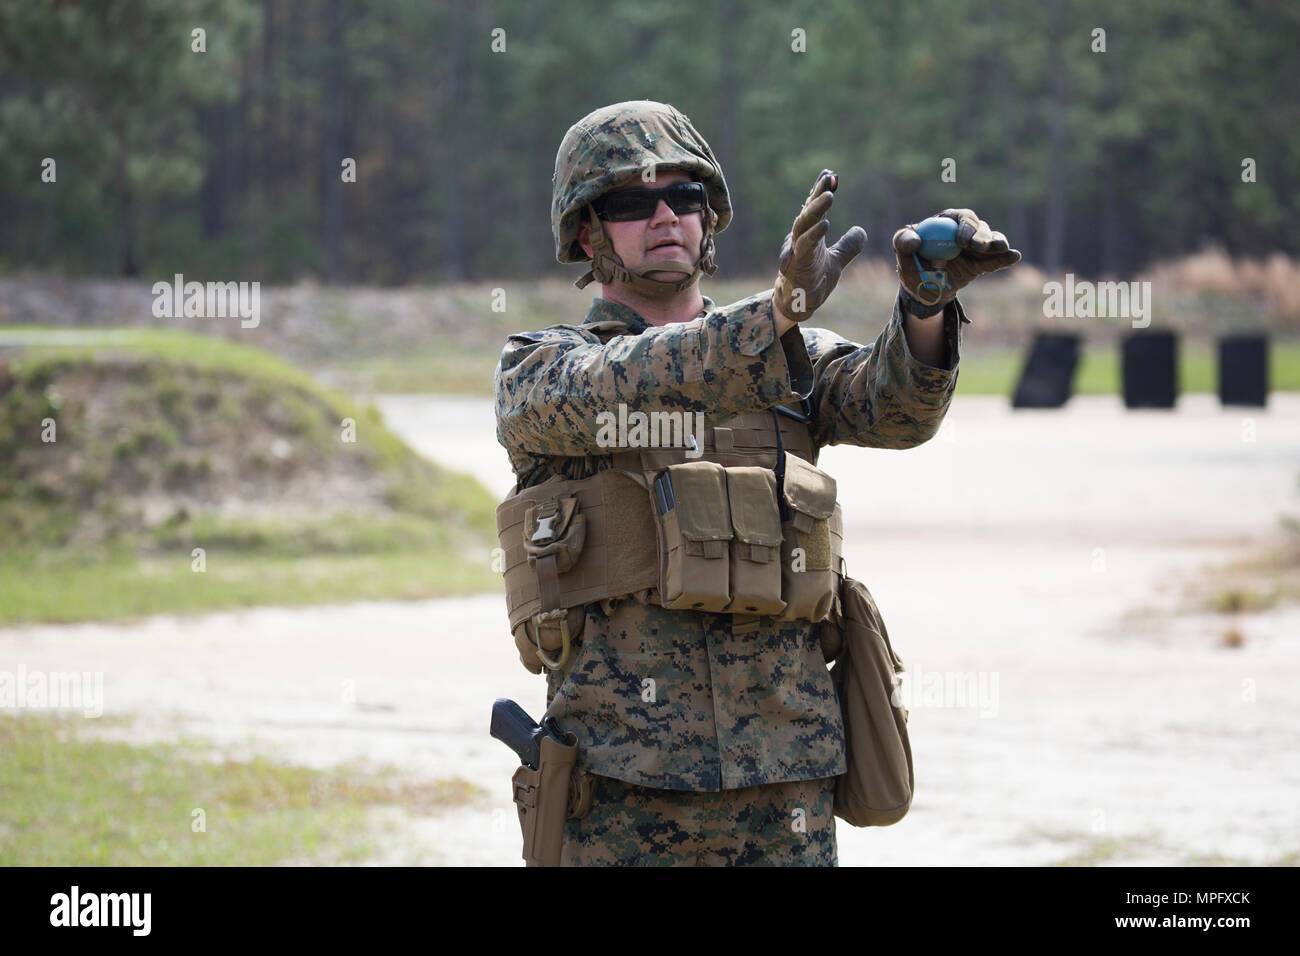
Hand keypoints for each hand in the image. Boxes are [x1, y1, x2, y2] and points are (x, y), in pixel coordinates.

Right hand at [774, 169, 866, 320]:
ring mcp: (795, 251)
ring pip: (803, 225)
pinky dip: (814, 234)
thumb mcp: (837, 261)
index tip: (831, 175)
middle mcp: (799, 238)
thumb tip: (861, 231)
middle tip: (830, 179)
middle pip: (807, 211)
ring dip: (816, 210)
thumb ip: (848, 245)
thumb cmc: (813, 280)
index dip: (821, 192)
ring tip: (829, 196)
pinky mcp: (796, 265)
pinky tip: (825, 224)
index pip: (814, 209)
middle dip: (818, 194)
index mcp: (808, 234)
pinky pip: (804, 246)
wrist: (800, 304)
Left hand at [892, 208, 1020, 307]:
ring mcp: (976, 246)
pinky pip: (994, 260)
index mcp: (946, 223)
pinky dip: (1004, 258)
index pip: (959, 217)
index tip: (962, 240)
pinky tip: (1013, 257)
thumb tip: (914, 240)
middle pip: (978, 227)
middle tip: (978, 247)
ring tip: (1001, 248)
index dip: (964, 226)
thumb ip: (903, 243)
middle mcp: (964, 231)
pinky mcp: (982, 262)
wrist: (923, 289)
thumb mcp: (902, 255)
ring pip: (990, 240)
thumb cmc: (912, 266)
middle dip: (981, 236)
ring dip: (995, 243)